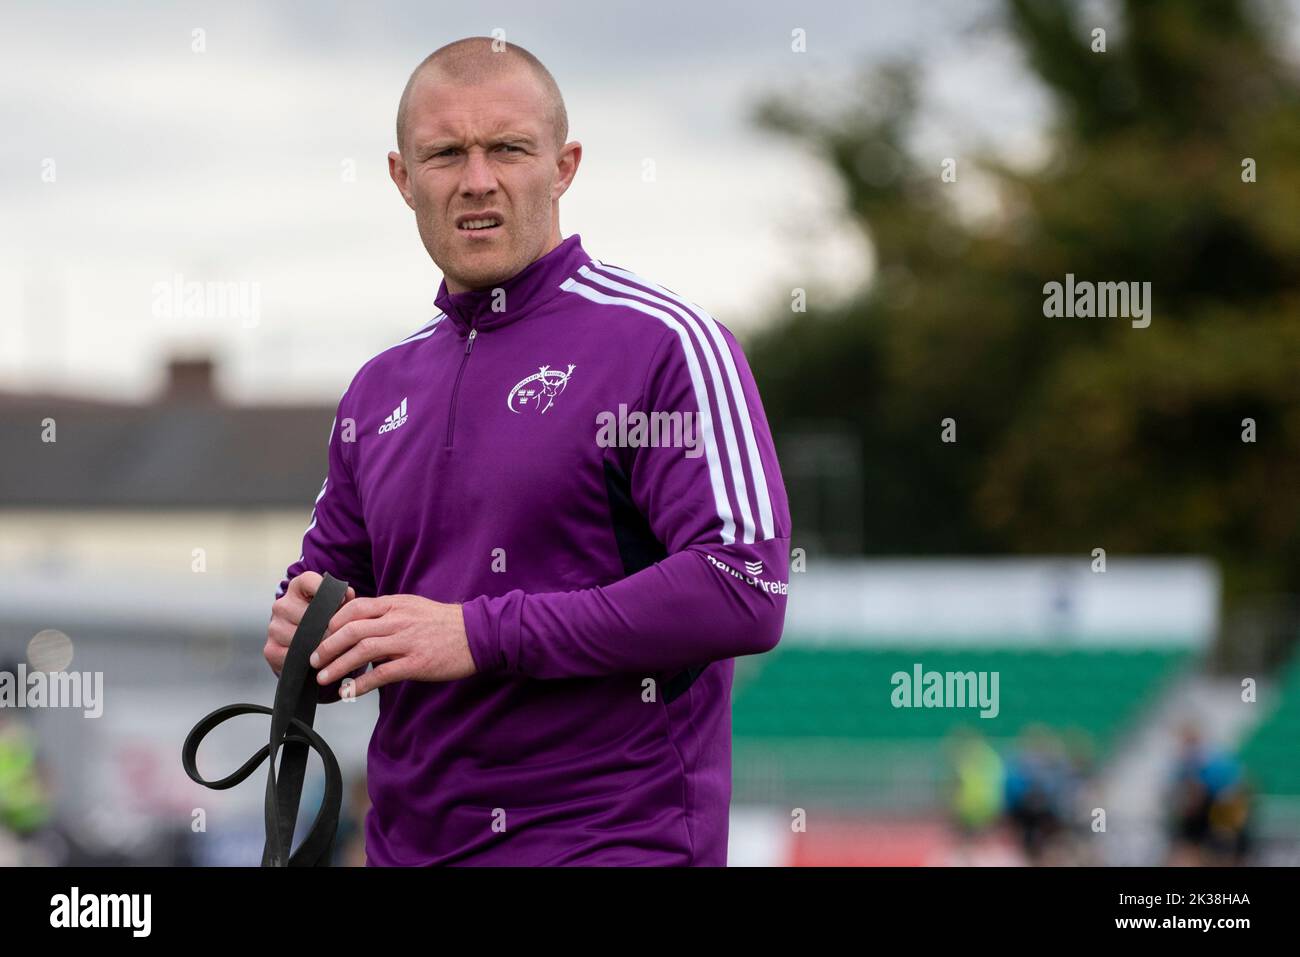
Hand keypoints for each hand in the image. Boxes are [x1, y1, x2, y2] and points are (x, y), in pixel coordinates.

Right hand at [265, 572, 356, 677]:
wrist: (303, 647)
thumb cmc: (324, 622)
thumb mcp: (334, 606)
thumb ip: (344, 598)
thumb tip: (348, 595)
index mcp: (297, 588)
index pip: (309, 581)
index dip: (326, 591)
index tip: (343, 601)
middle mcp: (282, 604)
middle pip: (310, 615)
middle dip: (329, 626)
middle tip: (343, 635)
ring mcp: (274, 626)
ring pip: (303, 637)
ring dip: (320, 645)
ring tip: (333, 648)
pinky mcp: (271, 648)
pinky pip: (294, 655)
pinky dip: (308, 659)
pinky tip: (319, 659)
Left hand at [308, 593, 476, 696]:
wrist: (479, 634)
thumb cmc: (446, 624)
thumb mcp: (414, 609)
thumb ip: (388, 616)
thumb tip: (362, 629)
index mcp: (395, 604)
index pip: (354, 608)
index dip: (331, 622)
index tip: (319, 636)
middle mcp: (398, 620)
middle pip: (352, 629)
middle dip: (327, 645)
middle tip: (312, 658)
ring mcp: (407, 641)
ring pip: (362, 650)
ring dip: (338, 665)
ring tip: (323, 677)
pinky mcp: (417, 662)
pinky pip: (383, 673)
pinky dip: (362, 683)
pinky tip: (349, 692)